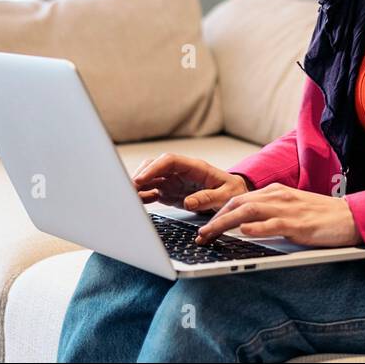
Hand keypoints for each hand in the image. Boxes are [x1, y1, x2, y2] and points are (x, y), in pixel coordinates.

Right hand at [130, 153, 249, 212]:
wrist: (235, 197)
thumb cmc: (233, 192)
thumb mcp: (227, 196)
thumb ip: (209, 198)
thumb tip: (190, 202)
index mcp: (195, 167)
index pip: (169, 161)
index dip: (153, 168)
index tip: (140, 179)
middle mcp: (181, 172)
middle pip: (155, 166)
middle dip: (140, 175)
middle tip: (129, 190)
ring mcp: (174, 181)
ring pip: (150, 178)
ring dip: (139, 186)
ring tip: (131, 198)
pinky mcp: (170, 192)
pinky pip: (152, 190)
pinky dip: (144, 195)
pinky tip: (141, 202)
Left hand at [193, 183, 362, 248]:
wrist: (350, 216)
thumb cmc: (321, 216)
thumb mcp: (291, 209)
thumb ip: (269, 213)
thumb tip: (245, 224)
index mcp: (275, 192)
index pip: (239, 199)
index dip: (219, 213)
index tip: (206, 227)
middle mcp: (278, 196)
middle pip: (238, 203)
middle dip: (216, 219)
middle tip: (201, 235)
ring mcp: (288, 209)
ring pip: (249, 211)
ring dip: (226, 223)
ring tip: (211, 234)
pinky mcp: (298, 223)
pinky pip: (272, 224)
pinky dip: (256, 227)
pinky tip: (243, 232)